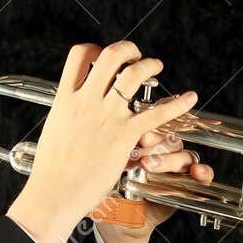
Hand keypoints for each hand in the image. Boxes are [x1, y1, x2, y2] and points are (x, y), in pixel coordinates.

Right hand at [7, 41, 196, 242]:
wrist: (54, 192)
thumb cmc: (52, 170)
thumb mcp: (55, 130)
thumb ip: (68, 115)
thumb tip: (74, 113)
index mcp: (65, 98)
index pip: (79, 55)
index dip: (96, 50)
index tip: (104, 57)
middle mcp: (86, 102)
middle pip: (110, 56)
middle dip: (127, 49)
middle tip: (136, 56)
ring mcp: (106, 117)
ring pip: (133, 75)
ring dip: (149, 65)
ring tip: (156, 66)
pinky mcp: (123, 136)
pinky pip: (156, 114)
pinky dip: (177, 104)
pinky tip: (190, 98)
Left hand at [94, 128, 215, 242]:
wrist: (118, 226)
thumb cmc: (108, 199)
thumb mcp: (101, 178)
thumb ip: (101, 161)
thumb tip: (92, 141)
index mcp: (140, 146)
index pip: (151, 127)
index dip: (149, 127)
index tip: (139, 136)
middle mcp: (160, 155)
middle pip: (170, 139)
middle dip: (157, 145)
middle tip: (141, 156)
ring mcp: (174, 170)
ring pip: (184, 155)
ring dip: (172, 160)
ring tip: (152, 169)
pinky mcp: (186, 187)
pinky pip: (202, 176)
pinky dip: (203, 172)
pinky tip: (198, 173)